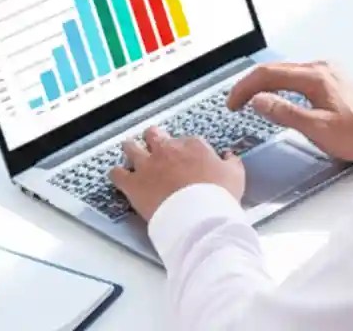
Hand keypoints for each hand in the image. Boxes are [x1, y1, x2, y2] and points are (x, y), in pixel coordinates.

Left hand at [109, 126, 244, 220]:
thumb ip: (231, 162)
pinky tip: (118, 176)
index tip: (185, 158)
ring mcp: (147, 165)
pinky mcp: (133, 184)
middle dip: (153, 139)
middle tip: (154, 146)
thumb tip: (229, 156)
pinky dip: (117, 174)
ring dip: (131, 150)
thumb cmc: (218, 195)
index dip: (183, 149)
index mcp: (192, 145)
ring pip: (131, 147)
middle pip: (154, 135)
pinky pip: (117, 173)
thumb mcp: (235, 175)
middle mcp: (167, 150)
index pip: (185, 140)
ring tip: (130, 152)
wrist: (199, 216)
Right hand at [226, 61, 352, 161]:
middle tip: (235, 102)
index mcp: (314, 77)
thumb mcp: (317, 128)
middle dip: (250, 84)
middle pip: (273, 69)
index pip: (267, 74)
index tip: (233, 103)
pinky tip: (275, 95)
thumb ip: (285, 113)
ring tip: (249, 99)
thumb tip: (258, 100)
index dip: (245, 88)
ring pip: (284, 70)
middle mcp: (319, 68)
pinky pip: (296, 75)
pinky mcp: (330, 78)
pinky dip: (279, 83)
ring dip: (264, 83)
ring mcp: (326, 71)